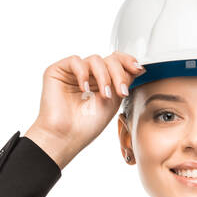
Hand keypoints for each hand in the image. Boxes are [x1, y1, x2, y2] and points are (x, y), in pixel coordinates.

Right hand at [23, 52, 144, 168]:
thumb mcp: (115, 101)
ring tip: (104, 95)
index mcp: (101, 81)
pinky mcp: (58, 71)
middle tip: (121, 91)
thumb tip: (138, 67)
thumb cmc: (87, 126)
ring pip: (95, 59)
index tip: (138, 69)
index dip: (127, 61)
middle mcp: (88, 75)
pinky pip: (75, 61)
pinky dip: (83, 73)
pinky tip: (84, 89)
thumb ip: (124, 81)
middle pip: (109, 59)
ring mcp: (73, 72)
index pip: (116, 62)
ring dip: (104, 77)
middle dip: (118, 74)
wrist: (66, 137)